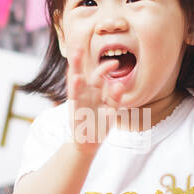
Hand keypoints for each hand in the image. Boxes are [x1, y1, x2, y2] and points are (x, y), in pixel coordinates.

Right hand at [66, 36, 130, 150]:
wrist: (88, 143)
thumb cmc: (99, 123)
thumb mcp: (109, 109)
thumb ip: (114, 97)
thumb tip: (119, 84)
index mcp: (93, 92)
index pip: (97, 76)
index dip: (105, 68)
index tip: (115, 62)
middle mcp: (84, 95)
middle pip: (80, 75)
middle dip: (78, 64)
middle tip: (77, 51)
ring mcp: (78, 104)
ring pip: (74, 90)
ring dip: (75, 83)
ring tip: (76, 75)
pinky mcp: (74, 115)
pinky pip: (76, 107)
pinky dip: (76, 97)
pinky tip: (76, 84)